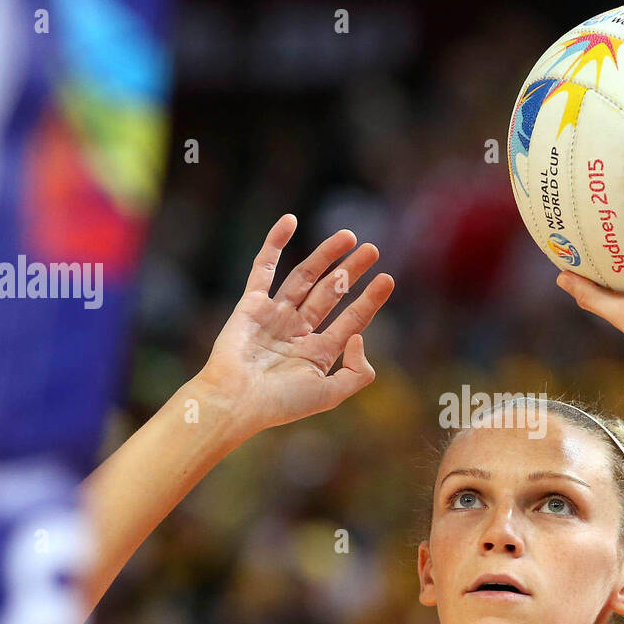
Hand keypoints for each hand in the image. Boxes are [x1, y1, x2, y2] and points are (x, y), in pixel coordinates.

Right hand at [196, 215, 394, 437]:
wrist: (235, 400)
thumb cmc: (280, 403)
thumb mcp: (330, 394)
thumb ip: (356, 372)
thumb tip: (360, 336)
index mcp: (317, 353)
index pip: (351, 320)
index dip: (370, 300)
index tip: (388, 279)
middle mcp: (297, 332)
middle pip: (330, 294)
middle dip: (351, 272)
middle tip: (372, 249)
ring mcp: (274, 316)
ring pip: (304, 277)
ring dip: (326, 255)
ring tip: (349, 236)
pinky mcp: (250, 304)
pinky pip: (263, 268)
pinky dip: (274, 243)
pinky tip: (290, 220)